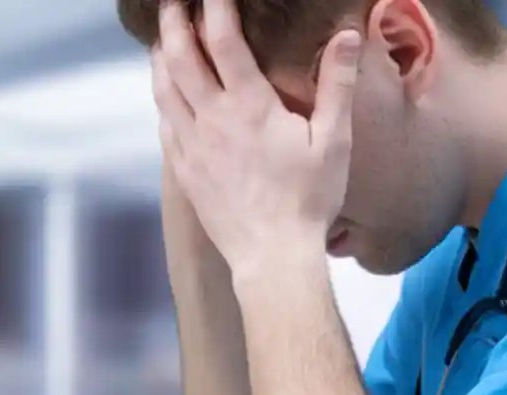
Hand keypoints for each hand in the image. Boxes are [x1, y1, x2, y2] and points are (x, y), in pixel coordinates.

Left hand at [152, 0, 361, 280]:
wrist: (272, 256)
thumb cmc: (308, 201)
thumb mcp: (333, 140)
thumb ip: (337, 84)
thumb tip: (345, 36)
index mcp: (249, 107)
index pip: (221, 41)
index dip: (213, 8)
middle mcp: (211, 121)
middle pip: (179, 58)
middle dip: (173, 22)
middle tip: (173, 2)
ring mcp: (192, 146)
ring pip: (164, 90)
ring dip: (161, 58)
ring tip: (164, 39)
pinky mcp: (184, 170)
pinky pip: (164, 124)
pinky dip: (163, 99)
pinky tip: (167, 93)